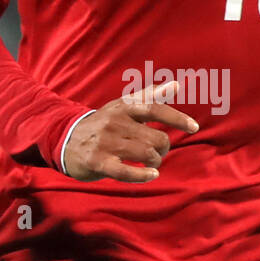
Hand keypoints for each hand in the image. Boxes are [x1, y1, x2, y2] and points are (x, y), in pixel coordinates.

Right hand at [63, 80, 197, 182]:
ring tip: (152, 163)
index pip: (155, 108)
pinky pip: (126, 171)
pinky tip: (151, 175)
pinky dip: (142, 175)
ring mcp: (106, 142)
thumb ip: (149, 96)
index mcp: (123, 107)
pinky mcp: (98, 162)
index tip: (194, 128)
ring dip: (155, 162)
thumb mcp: (122, 106)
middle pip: (155, 137)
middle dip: (163, 148)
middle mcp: (115, 122)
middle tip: (159, 152)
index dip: (177, 118)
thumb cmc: (102, 123)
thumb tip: (176, 85)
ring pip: (144, 154)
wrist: (65, 139)